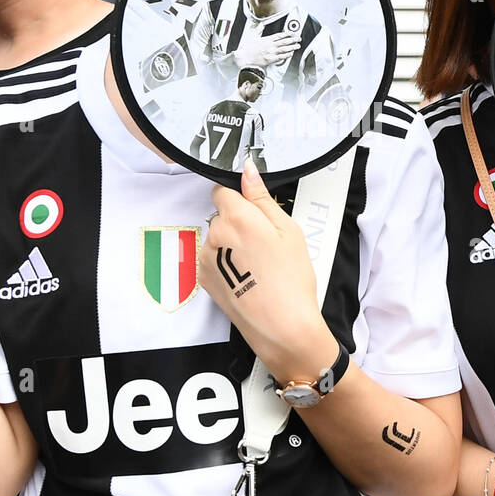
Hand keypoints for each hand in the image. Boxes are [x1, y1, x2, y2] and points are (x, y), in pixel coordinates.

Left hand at [199, 159, 335, 382]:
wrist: (281, 325)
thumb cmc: (291, 278)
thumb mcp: (288, 230)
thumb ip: (261, 197)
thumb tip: (247, 170)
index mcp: (237, 217)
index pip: (222, 190)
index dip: (239, 197)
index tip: (255, 212)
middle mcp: (215, 233)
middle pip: (221, 215)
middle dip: (238, 222)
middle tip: (265, 244)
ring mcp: (206, 257)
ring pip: (217, 237)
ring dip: (231, 243)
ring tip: (257, 265)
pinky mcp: (203, 278)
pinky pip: (212, 258)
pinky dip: (225, 263)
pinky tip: (246, 276)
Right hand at [234, 32, 299, 68]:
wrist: (243, 57)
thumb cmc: (246, 48)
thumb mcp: (252, 36)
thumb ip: (258, 30)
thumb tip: (261, 24)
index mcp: (266, 39)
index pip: (279, 35)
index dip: (286, 34)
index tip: (291, 33)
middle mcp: (270, 45)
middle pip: (284, 41)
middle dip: (292, 40)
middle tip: (298, 39)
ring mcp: (271, 52)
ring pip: (284, 48)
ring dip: (292, 47)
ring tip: (297, 46)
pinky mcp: (270, 59)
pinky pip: (281, 57)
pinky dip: (286, 55)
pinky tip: (291, 54)